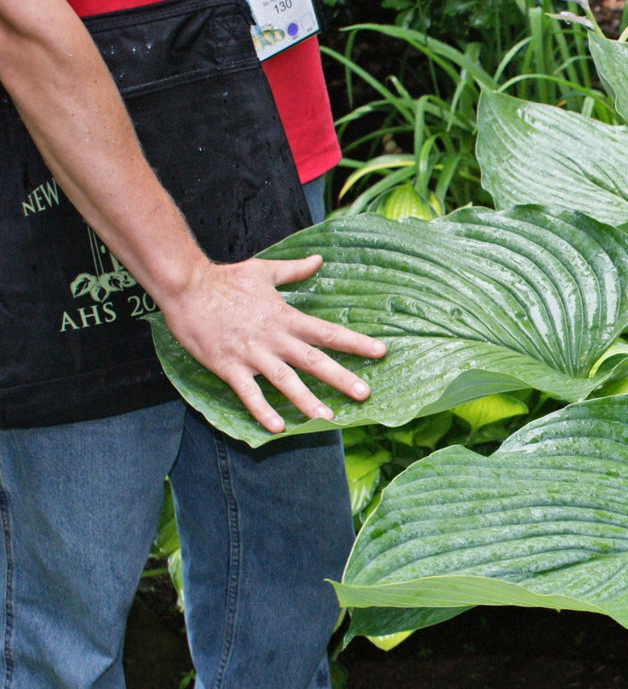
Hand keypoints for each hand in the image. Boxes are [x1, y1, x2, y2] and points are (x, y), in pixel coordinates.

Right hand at [160, 254, 386, 432]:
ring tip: (328, 418)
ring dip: (306, 401)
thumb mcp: (264, 271)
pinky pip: (248, 393)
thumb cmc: (225, 279)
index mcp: (286, 318)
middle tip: (365, 393)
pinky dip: (262, 411)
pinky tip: (277, 428)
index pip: (328, 332)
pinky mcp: (228, 366)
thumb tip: (318, 260)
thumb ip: (294, 271)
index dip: (356, 342)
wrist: (186, 287)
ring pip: (285, 381)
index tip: (380, 352)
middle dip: (341, 378)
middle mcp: (274, 338)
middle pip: (314, 360)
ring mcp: (252, 354)